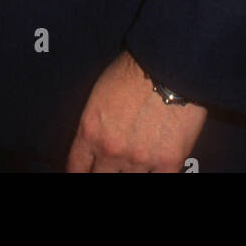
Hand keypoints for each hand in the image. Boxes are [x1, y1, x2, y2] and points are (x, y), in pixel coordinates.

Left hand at [66, 50, 207, 172]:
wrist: (168, 62)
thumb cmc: (134, 69)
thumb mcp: (99, 94)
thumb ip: (95, 125)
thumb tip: (94, 145)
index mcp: (90, 131)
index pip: (76, 169)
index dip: (81, 174)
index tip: (87, 171)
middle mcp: (111, 150)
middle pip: (100, 179)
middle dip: (104, 173)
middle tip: (111, 165)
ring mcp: (139, 160)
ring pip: (129, 182)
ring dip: (131, 172)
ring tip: (136, 161)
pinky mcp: (167, 162)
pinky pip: (159, 183)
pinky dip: (155, 176)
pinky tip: (155, 169)